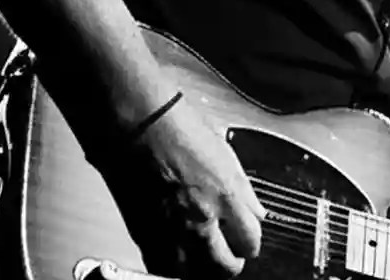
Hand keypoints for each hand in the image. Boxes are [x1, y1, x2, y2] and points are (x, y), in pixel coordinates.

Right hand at [98, 97, 266, 278]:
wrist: (135, 124)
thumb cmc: (175, 127)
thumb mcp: (224, 154)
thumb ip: (242, 191)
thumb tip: (254, 212)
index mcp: (226, 197)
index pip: (250, 242)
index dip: (249, 242)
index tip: (244, 239)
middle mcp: (200, 220)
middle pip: (226, 268)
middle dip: (231, 263)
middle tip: (228, 254)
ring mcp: (170, 232)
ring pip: (195, 274)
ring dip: (203, 268)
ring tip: (203, 257)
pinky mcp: (144, 236)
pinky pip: (164, 267)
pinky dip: (174, 265)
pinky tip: (177, 252)